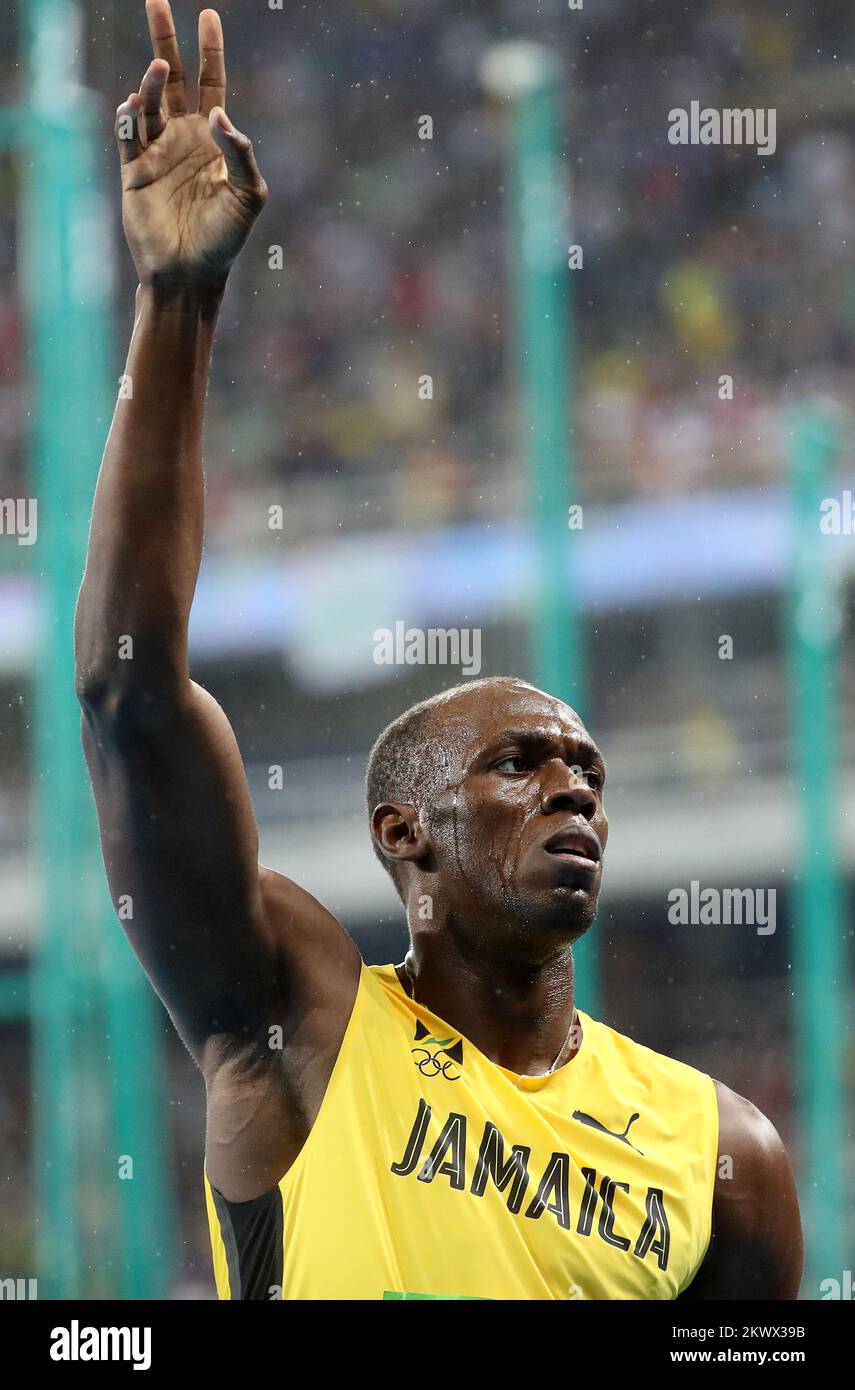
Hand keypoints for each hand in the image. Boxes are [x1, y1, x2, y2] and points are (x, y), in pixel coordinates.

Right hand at [116, 1, 266, 290]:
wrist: (191, 273)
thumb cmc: (224, 239)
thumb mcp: (249, 194)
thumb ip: (240, 151)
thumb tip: (218, 113)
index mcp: (212, 140)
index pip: (210, 83)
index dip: (209, 50)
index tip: (208, 15)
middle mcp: (182, 138)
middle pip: (171, 78)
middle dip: (164, 41)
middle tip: (157, 1)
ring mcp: (156, 152)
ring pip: (149, 101)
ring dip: (150, 83)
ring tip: (155, 70)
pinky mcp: (134, 170)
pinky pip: (128, 133)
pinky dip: (130, 116)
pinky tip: (136, 105)